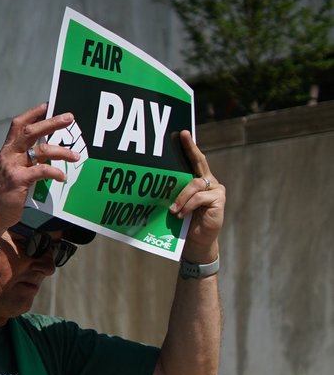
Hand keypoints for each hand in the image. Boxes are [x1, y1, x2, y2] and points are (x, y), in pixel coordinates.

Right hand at [0, 105, 80, 234]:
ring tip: (76, 155)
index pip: (18, 124)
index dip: (33, 113)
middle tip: (69, 117)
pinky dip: (56, 173)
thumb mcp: (12, 171)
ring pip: (42, 150)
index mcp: (7, 151)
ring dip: (62, 151)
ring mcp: (13, 167)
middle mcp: (9, 155)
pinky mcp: (19, 180)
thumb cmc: (4, 193)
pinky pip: (42, 171)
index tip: (49, 104)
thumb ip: (25, 159)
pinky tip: (63, 177)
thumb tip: (46, 150)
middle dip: (52, 122)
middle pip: (31, 131)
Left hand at [169, 131, 225, 262]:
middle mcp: (208, 181)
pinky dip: (188, 205)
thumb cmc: (183, 223)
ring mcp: (215, 189)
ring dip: (181, 196)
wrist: (196, 241)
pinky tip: (181, 214)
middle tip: (181, 137)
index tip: (182, 133)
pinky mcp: (219, 199)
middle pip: (199, 162)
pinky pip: (200, 197)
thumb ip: (173, 193)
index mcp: (197, 180)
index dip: (189, 146)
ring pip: (194, 184)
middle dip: (189, 149)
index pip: (194, 160)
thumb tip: (156, 182)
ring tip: (173, 210)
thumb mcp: (176, 205)